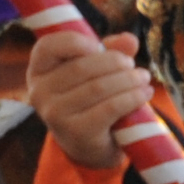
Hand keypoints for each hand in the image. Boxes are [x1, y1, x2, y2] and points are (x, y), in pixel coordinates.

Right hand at [24, 23, 149, 169]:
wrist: (91, 144)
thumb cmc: (91, 99)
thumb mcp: (96, 71)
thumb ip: (110, 51)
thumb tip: (130, 39)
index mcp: (38, 71)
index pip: (47, 46)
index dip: (75, 41)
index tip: (99, 45)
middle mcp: (40, 93)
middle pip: (81, 67)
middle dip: (115, 62)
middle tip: (134, 66)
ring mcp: (55, 115)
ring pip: (98, 87)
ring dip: (129, 80)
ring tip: (144, 79)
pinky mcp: (76, 133)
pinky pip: (110, 108)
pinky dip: (132, 98)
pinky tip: (144, 94)